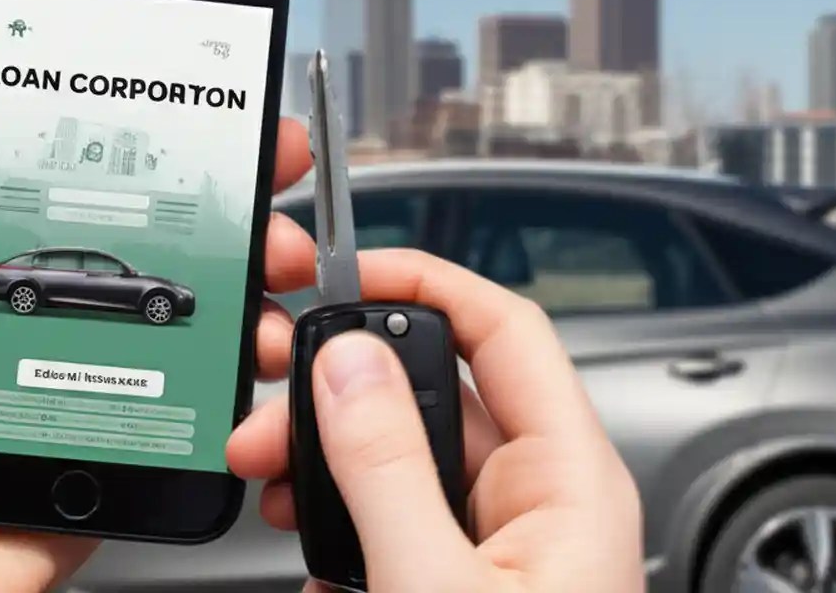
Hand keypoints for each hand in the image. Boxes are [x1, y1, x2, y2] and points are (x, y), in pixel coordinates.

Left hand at [0, 57, 316, 591]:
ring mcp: (84, 377)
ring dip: (248, 304)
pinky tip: (251, 376)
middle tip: (274, 221)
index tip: (220, 129)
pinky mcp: (116, 436)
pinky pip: (190, 398)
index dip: (155, 154)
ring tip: (270, 309)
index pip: (79, 186)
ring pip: (189, 322)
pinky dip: (236, 384)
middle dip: (234, 225)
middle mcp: (37, 317)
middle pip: (155, 247)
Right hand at [228, 250, 644, 591]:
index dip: (429, 280)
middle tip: (271, 407)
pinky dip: (345, 533)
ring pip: (407, 461)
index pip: (505, 330)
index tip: (346, 274)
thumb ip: (387, 469)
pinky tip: (312, 563)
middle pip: (438, 393)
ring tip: (267, 485)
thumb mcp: (434, 589)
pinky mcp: (465, 584)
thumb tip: (349, 364)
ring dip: (332, 465)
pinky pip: (399, 525)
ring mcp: (503, 545)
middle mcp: (543, 498)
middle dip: (346, 392)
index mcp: (568, 477)